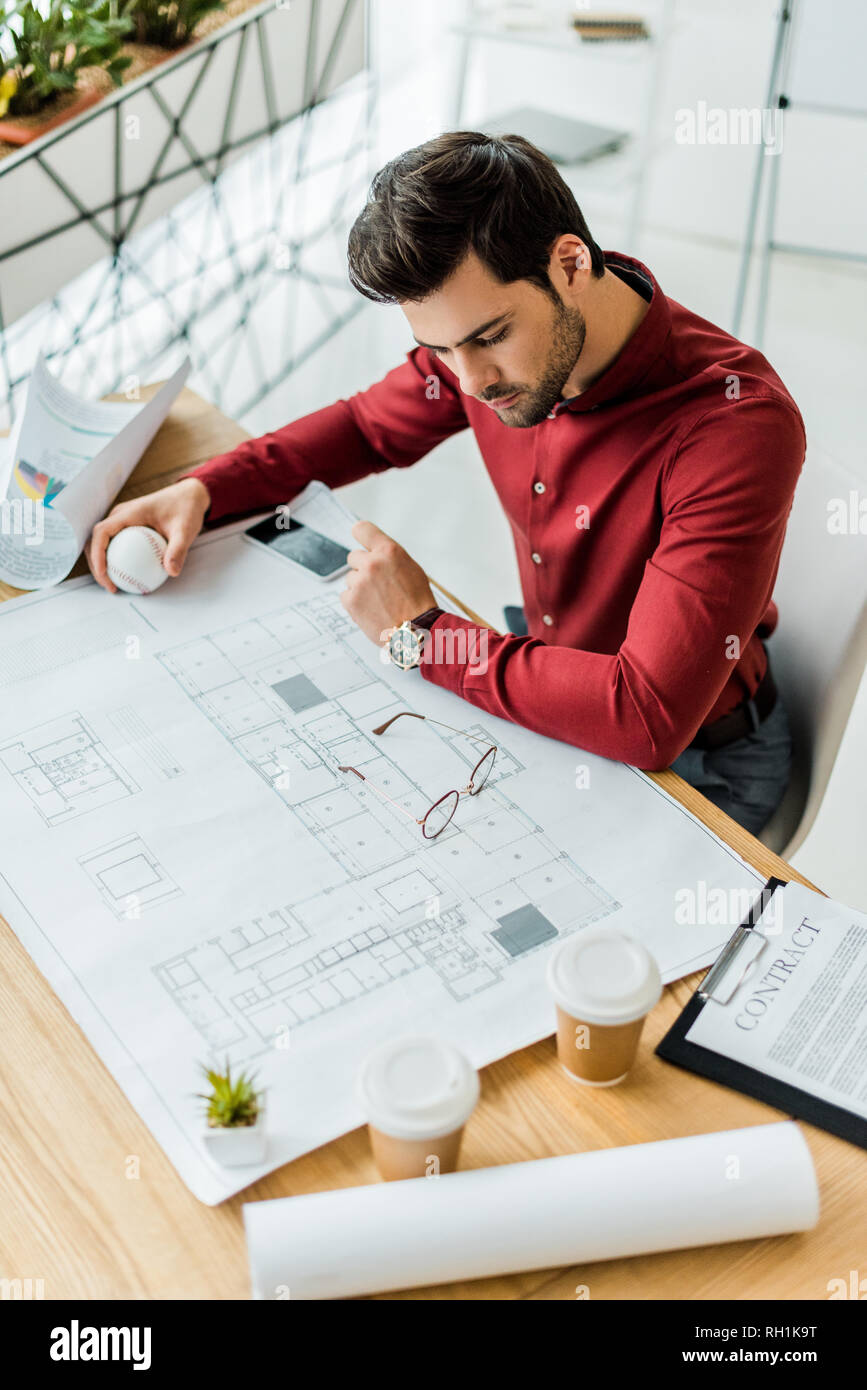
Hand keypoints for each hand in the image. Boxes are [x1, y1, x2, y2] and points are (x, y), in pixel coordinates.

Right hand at [85, 476, 210, 593]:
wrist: (188, 496)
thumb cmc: (186, 509)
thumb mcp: (185, 530)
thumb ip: (178, 549)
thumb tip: (172, 572)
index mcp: (128, 512)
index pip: (101, 531)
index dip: (97, 553)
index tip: (104, 573)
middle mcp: (120, 515)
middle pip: (95, 540)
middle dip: (95, 564)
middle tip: (110, 586)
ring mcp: (121, 520)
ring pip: (101, 543)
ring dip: (101, 564)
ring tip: (114, 585)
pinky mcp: (127, 526)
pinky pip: (115, 544)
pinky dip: (114, 560)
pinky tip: (126, 578)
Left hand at [342, 520, 435, 645]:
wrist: (415, 631)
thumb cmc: (418, 603)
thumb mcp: (411, 568)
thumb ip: (390, 557)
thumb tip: (375, 553)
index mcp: (389, 551)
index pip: (363, 529)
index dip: (360, 534)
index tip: (359, 537)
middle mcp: (372, 564)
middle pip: (353, 556)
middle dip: (363, 567)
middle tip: (378, 583)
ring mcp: (359, 582)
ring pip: (350, 578)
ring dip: (360, 587)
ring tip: (378, 600)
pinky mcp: (350, 600)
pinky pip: (346, 595)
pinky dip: (355, 602)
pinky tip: (371, 609)